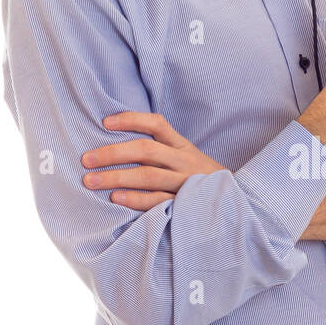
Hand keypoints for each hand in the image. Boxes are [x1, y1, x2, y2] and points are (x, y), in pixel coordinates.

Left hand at [82, 112, 227, 211]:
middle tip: (86, 159)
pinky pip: (158, 201)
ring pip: (148, 176)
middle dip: (112, 153)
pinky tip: (116, 198)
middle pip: (145, 150)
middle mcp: (185, 161)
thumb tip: (120, 144)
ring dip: (117, 178)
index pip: (157, 124)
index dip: (131, 120)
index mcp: (183, 145)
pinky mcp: (186, 205)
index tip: (105, 122)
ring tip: (91, 181)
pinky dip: (135, 199)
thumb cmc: (201, 179)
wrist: (239, 204)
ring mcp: (186, 183)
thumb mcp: (187, 157)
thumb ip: (162, 150)